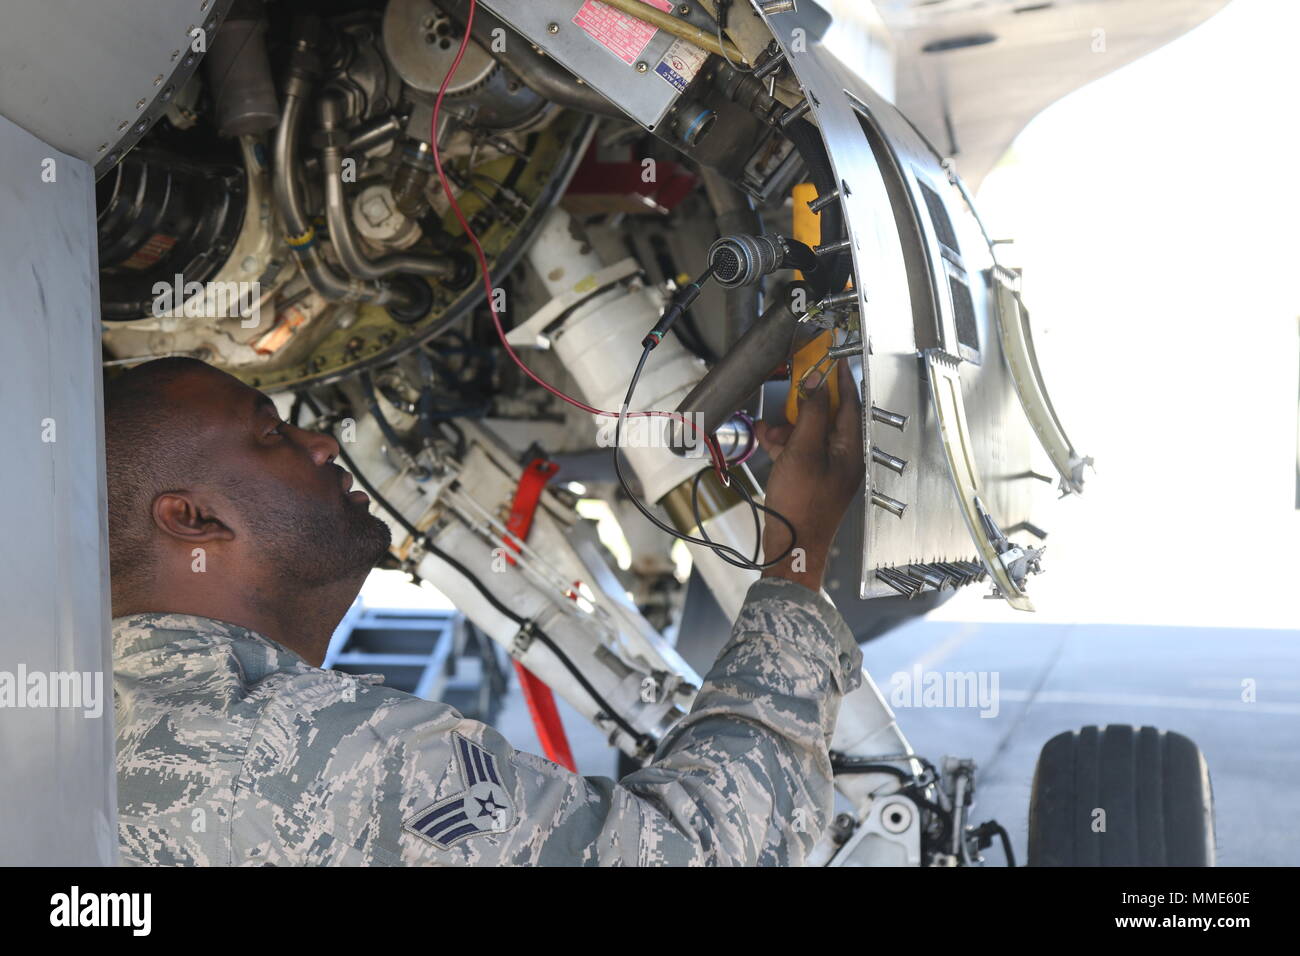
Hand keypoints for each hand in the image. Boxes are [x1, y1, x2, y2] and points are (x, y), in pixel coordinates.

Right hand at [754, 360, 864, 591]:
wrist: (791, 547)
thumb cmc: (801, 504)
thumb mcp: (804, 451)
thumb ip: (812, 414)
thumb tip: (816, 383)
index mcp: (850, 448)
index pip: (849, 401)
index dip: (838, 375)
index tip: (828, 354)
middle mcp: (843, 455)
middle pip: (828, 414)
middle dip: (804, 403)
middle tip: (788, 391)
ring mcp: (827, 468)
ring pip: (809, 432)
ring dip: (788, 425)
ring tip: (768, 428)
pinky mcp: (810, 478)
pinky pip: (798, 450)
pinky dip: (783, 442)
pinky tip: (765, 438)